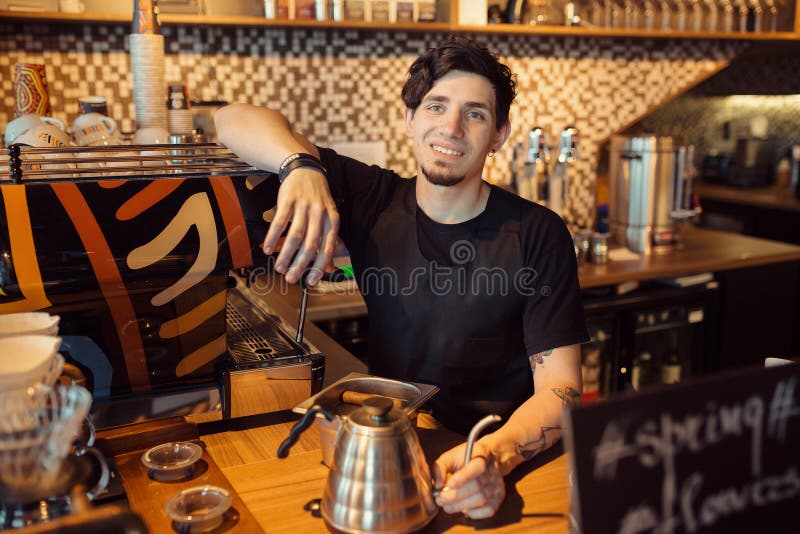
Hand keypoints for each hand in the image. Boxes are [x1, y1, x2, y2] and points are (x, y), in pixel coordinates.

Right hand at [262, 168, 339, 284]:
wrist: (305, 169)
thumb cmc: (317, 198)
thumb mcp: (328, 218)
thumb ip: (327, 243)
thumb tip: (328, 269)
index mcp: (332, 221)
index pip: (327, 249)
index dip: (319, 267)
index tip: (311, 282)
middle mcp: (320, 214)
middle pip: (310, 245)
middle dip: (300, 265)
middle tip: (291, 279)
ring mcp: (304, 206)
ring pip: (295, 235)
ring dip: (286, 254)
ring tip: (279, 267)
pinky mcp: (289, 200)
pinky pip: (280, 222)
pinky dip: (273, 237)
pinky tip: (268, 248)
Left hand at [432, 441, 505, 518]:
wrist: (487, 460)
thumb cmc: (465, 459)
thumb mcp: (450, 456)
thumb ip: (440, 468)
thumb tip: (437, 486)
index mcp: (482, 456)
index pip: (477, 467)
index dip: (463, 478)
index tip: (448, 485)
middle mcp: (493, 471)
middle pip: (477, 486)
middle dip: (456, 496)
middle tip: (440, 500)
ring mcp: (498, 485)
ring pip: (482, 500)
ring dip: (461, 506)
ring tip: (447, 506)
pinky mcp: (499, 497)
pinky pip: (489, 510)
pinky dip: (474, 513)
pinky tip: (463, 509)